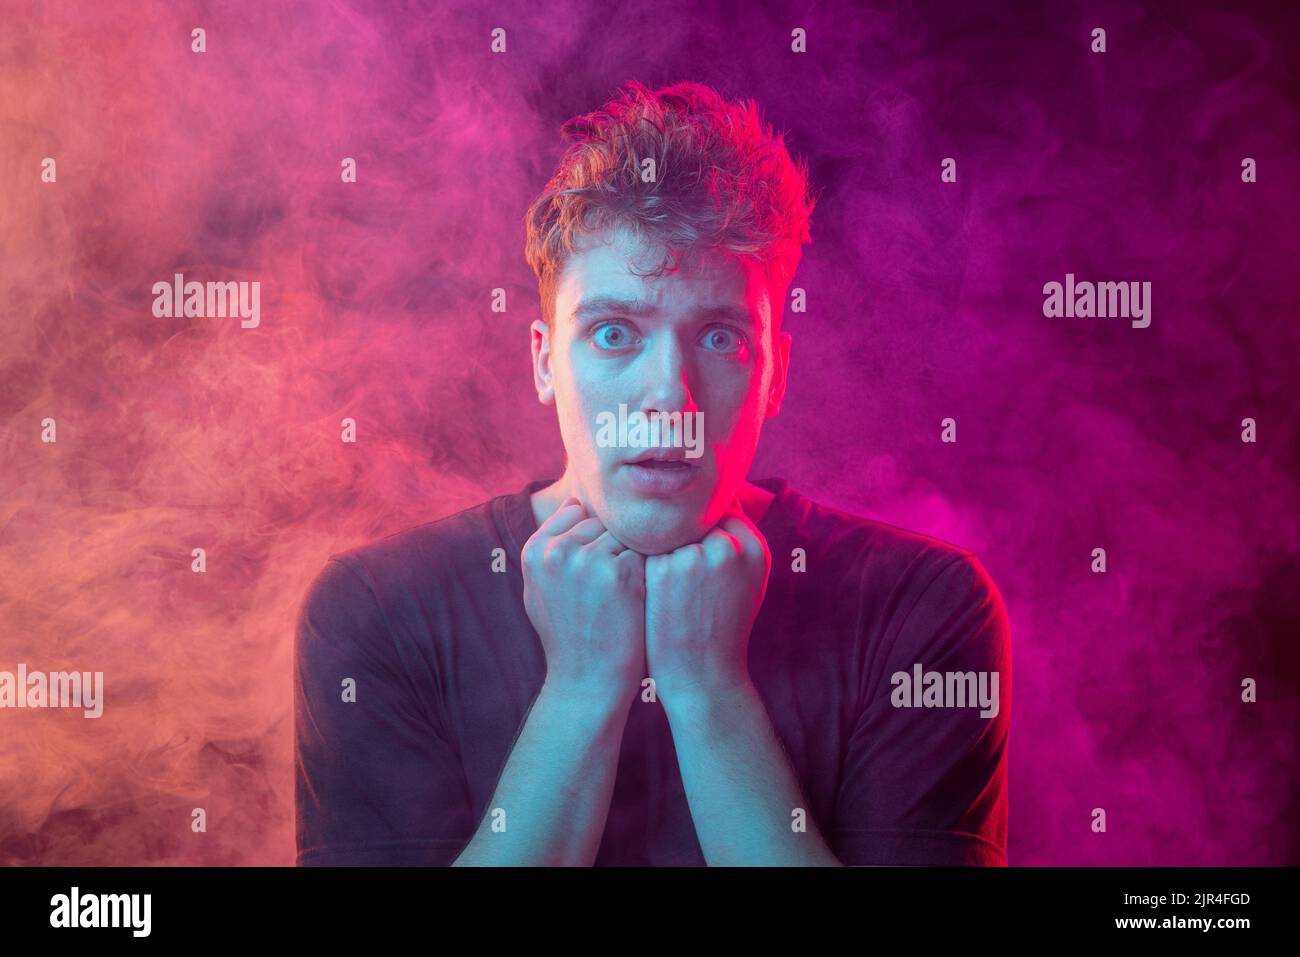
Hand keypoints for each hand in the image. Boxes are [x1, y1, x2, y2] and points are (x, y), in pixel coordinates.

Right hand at [521, 496, 646, 704]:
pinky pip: (643, 553)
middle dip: (612, 547)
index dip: (592, 539)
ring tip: (620, 596)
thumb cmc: (567, 637)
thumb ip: (550, 546)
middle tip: (608, 589)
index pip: (575, 513)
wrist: (588, 680)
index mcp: (534, 551)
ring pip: (625, 536)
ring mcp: (588, 560)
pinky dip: (646, 572)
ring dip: (631, 559)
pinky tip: (635, 600)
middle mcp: (557, 551)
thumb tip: (573, 503)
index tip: (594, 570)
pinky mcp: (620, 573)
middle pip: (602, 522)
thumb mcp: (540, 590)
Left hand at [644, 496, 770, 704]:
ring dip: (663, 551)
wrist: (702, 677)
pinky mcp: (664, 569)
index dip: (704, 528)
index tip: (695, 550)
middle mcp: (729, 548)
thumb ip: (737, 542)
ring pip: (669, 533)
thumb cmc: (722, 629)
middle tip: (683, 577)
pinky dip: (645, 567)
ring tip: (672, 591)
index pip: (723, 510)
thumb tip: (718, 500)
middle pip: (693, 520)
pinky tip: (654, 595)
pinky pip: (647, 550)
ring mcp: (696, 556)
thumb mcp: (747, 582)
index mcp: (755, 548)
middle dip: (684, 539)